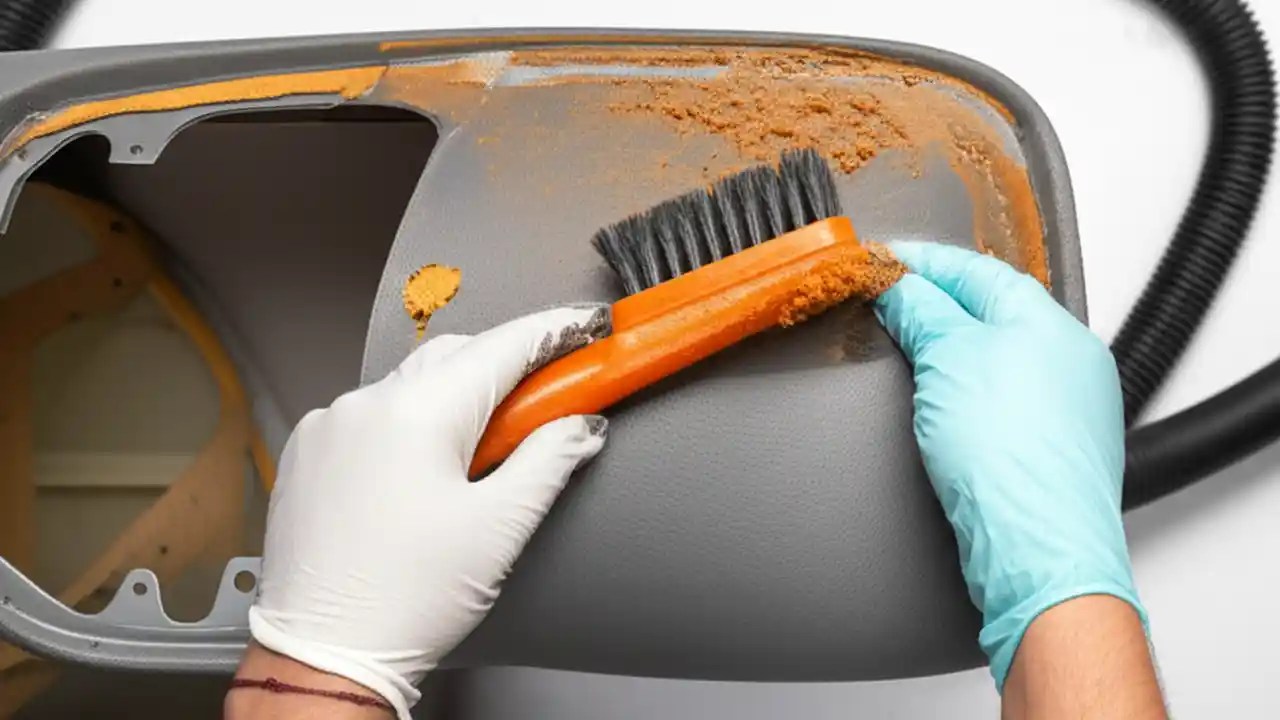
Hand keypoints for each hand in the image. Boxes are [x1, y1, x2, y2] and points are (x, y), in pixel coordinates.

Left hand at [246, 305, 611, 718]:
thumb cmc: (405, 602)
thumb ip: (549, 460)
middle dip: (502, 368)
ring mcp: (327, 428)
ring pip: (407, 387)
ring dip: (451, 402)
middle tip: (545, 397)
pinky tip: (422, 471)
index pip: (499, 347)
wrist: (323, 656)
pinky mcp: (306, 456)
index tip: (583, 326)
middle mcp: (363, 405)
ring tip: (480, 454)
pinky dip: (405, 426)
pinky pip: (369, 417)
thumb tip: (581, 424)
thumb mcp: (499, 529)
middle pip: (452, 358)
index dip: (551, 332)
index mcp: (415, 413)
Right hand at [873, 242, 1146, 688]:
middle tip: (886, 302)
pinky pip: (1001, 406)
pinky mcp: (1050, 456)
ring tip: (908, 351)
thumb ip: (921, 311)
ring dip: (951, 352)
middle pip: (990, 313)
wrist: (1037, 550)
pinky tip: (943, 410)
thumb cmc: (1010, 459)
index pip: (976, 271)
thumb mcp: (948, 358)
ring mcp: (1065, 411)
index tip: (882, 260)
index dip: (922, 262)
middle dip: (936, 304)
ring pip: (997, 361)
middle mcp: (1069, 362)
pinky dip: (967, 397)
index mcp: (1051, 324)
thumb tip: (900, 285)